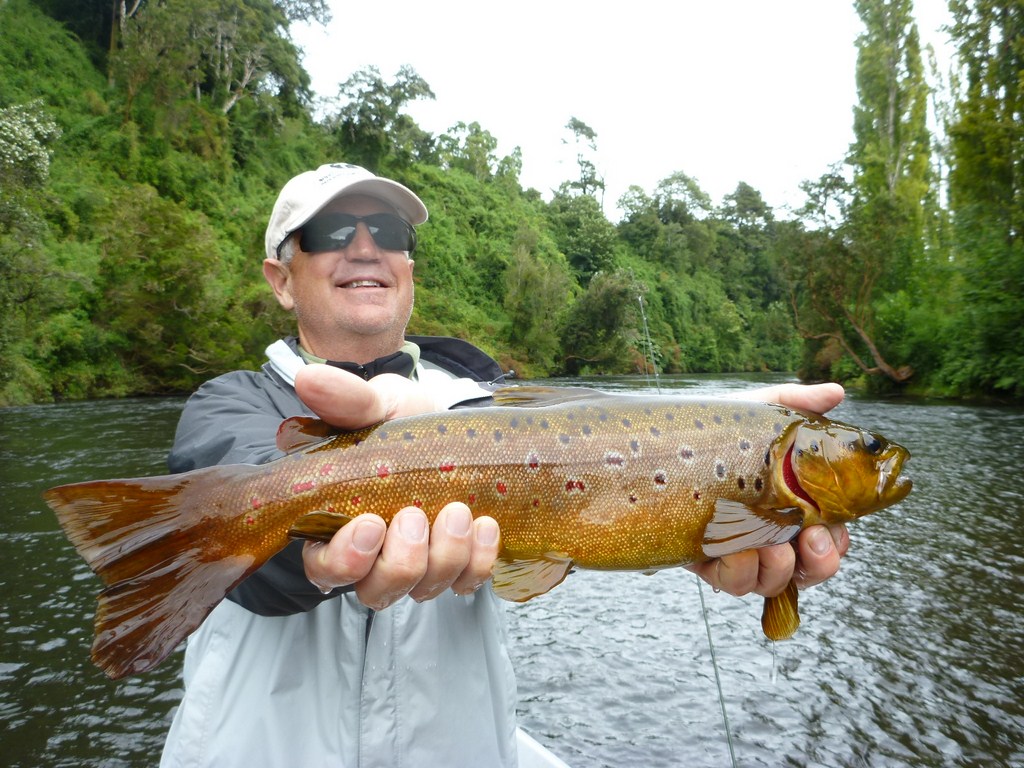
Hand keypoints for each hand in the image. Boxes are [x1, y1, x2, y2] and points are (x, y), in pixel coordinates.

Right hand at [294, 364, 500, 608]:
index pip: (326, 568)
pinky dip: (479, 561)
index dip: (345, 559)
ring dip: (445, 557)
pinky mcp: (459, 565)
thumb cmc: (403, 422)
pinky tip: (486, 526)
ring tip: (459, 512)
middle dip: (401, 561)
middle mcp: (375, 558)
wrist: (454, 424)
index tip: (370, 523)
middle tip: (416, 515)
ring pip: (424, 588)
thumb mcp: (378, 405)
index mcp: (338, 525)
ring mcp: (420, 567)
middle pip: (377, 591)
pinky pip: (468, 582)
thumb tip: (309, 379)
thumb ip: (347, 400)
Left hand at [689, 382, 849, 597]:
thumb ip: (797, 403)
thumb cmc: (715, 430)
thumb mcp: (757, 412)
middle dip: (819, 563)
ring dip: (778, 568)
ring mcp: (736, 552)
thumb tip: (836, 393)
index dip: (835, 544)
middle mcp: (767, 537)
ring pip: (771, 582)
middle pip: (807, 571)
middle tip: (812, 539)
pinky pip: (729, 581)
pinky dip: (738, 570)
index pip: (827, 541)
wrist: (658, 440)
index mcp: (788, 509)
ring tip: (771, 543)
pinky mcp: (703, 561)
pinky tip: (736, 550)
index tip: (832, 530)